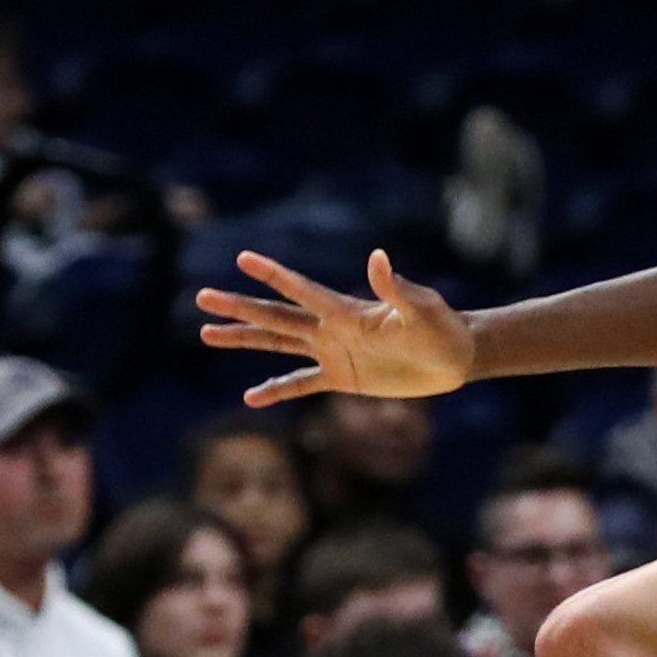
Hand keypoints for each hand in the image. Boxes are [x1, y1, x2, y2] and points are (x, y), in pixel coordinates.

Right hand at [195, 247, 472, 405]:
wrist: (455, 358)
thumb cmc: (443, 329)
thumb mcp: (422, 311)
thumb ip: (397, 289)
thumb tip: (378, 258)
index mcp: (347, 310)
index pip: (303, 291)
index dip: (274, 276)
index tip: (243, 259)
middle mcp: (332, 327)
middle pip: (277, 316)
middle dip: (240, 307)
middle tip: (202, 297)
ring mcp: (333, 352)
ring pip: (278, 343)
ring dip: (244, 339)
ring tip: (206, 333)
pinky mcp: (342, 377)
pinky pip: (301, 385)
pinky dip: (277, 391)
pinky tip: (250, 397)